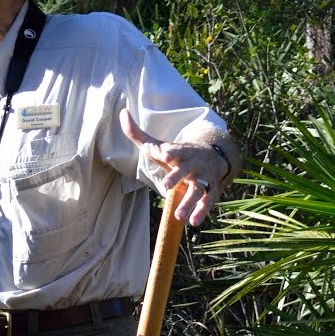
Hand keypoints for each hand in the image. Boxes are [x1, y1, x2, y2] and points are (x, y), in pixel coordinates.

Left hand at [122, 111, 227, 225]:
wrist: (212, 157)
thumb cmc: (177, 154)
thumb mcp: (158, 144)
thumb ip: (137, 133)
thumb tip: (122, 113)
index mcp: (179, 152)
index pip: (174, 150)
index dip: (169, 152)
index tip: (163, 154)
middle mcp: (192, 164)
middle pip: (185, 169)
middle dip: (177, 176)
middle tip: (166, 185)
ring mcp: (202, 178)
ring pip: (197, 189)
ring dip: (189, 202)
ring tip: (178, 216)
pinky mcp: (210, 190)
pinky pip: (207, 201)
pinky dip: (202, 211)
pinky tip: (193, 222)